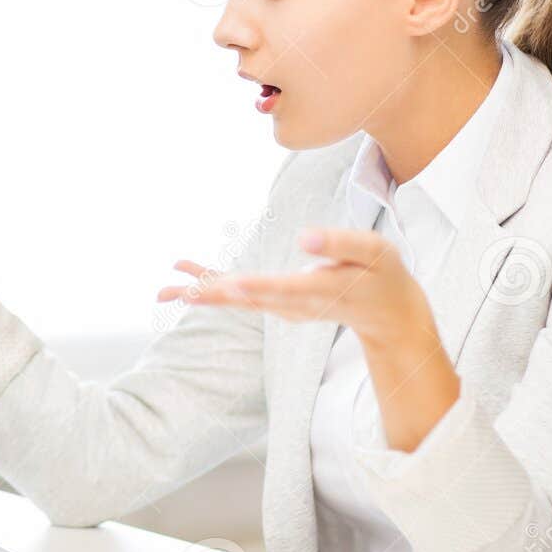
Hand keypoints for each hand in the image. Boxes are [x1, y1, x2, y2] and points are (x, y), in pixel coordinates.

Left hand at [155, 227, 458, 451]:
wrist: (387, 314)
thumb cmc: (383, 275)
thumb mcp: (373, 253)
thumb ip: (340, 245)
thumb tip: (303, 237)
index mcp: (319, 290)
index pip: (285, 288)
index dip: (258, 287)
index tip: (232, 285)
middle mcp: (294, 304)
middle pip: (247, 300)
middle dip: (211, 296)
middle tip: (173, 294)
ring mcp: (284, 307)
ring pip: (237, 300)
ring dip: (201, 293)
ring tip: (164, 290)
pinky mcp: (277, 301)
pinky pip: (240, 294)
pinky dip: (212, 285)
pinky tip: (185, 277)